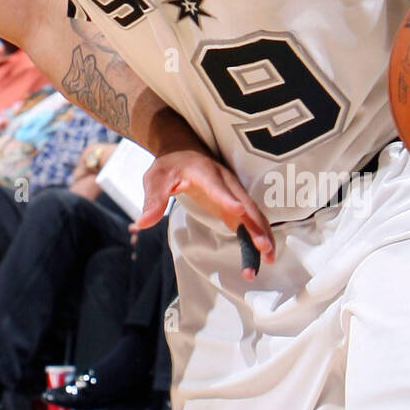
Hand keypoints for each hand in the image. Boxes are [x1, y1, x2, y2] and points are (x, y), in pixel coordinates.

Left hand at [135, 148, 274, 277]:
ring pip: (253, 214)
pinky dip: (258, 237)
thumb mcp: (155, 179)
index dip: (227, 198)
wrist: (184, 150)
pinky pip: (250, 221)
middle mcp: (225, 181)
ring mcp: (234, 193)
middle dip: (255, 225)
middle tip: (263, 248)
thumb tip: (141, 224)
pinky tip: (264, 258)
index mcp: (204, 172)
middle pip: (244, 203)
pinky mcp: (235, 205)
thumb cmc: (169, 165)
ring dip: (261, 235)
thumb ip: (153, 200)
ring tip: (269, 259)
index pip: (216, 186)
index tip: (237, 211)